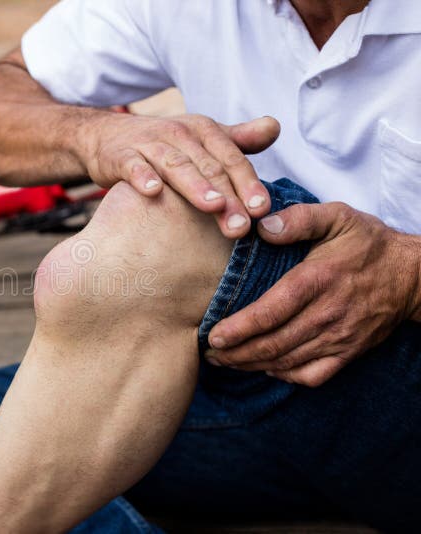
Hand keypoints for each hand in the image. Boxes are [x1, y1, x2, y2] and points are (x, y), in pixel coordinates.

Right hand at [82, 113, 280, 237]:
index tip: (263, 211)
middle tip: (241, 226)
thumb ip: (239, 137)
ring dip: (195, 185)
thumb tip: (275, 127)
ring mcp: (149, 144)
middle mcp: (179, 133)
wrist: (106, 136)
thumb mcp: (201, 138)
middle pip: (209, 167)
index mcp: (204, 132)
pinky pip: (133, 166)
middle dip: (227, 196)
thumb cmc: (162, 144)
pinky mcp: (121, 155)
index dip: (248, 184)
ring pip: (176, 165)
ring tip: (212, 206)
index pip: (231, 160)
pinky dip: (142, 177)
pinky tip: (153, 192)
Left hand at [205, 202, 420, 386]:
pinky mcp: (349, 352)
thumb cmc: (368, 243)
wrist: (413, 276)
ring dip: (252, 365)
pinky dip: (285, 376)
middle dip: (236, 353)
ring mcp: (339, 337)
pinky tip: (265, 368)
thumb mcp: (337, 217)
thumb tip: (261, 226)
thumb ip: (299, 219)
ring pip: (287, 361)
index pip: (271, 312)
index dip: (239, 328)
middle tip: (210, 354)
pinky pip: (313, 375)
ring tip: (225, 362)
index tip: (213, 336)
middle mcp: (327, 314)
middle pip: (273, 343)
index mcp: (318, 280)